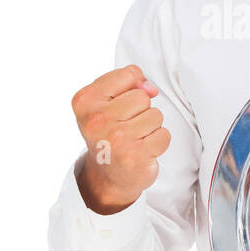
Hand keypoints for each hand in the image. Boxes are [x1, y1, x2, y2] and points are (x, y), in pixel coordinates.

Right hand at [71, 64, 170, 214]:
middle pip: (143, 96)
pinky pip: (164, 134)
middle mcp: (97, 120)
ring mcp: (116, 139)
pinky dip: (158, 142)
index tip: (119, 106)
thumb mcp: (105, 101)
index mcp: (85, 100)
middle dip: (141, 110)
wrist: (107, 176)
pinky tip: (143, 150)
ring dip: (150, 127)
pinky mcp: (135, 156)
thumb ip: (128, 83)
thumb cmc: (108, 133)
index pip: (127, 74)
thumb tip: (150, 88)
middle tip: (126, 126)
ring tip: (135, 138)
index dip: (131, 88)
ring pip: (156, 115)